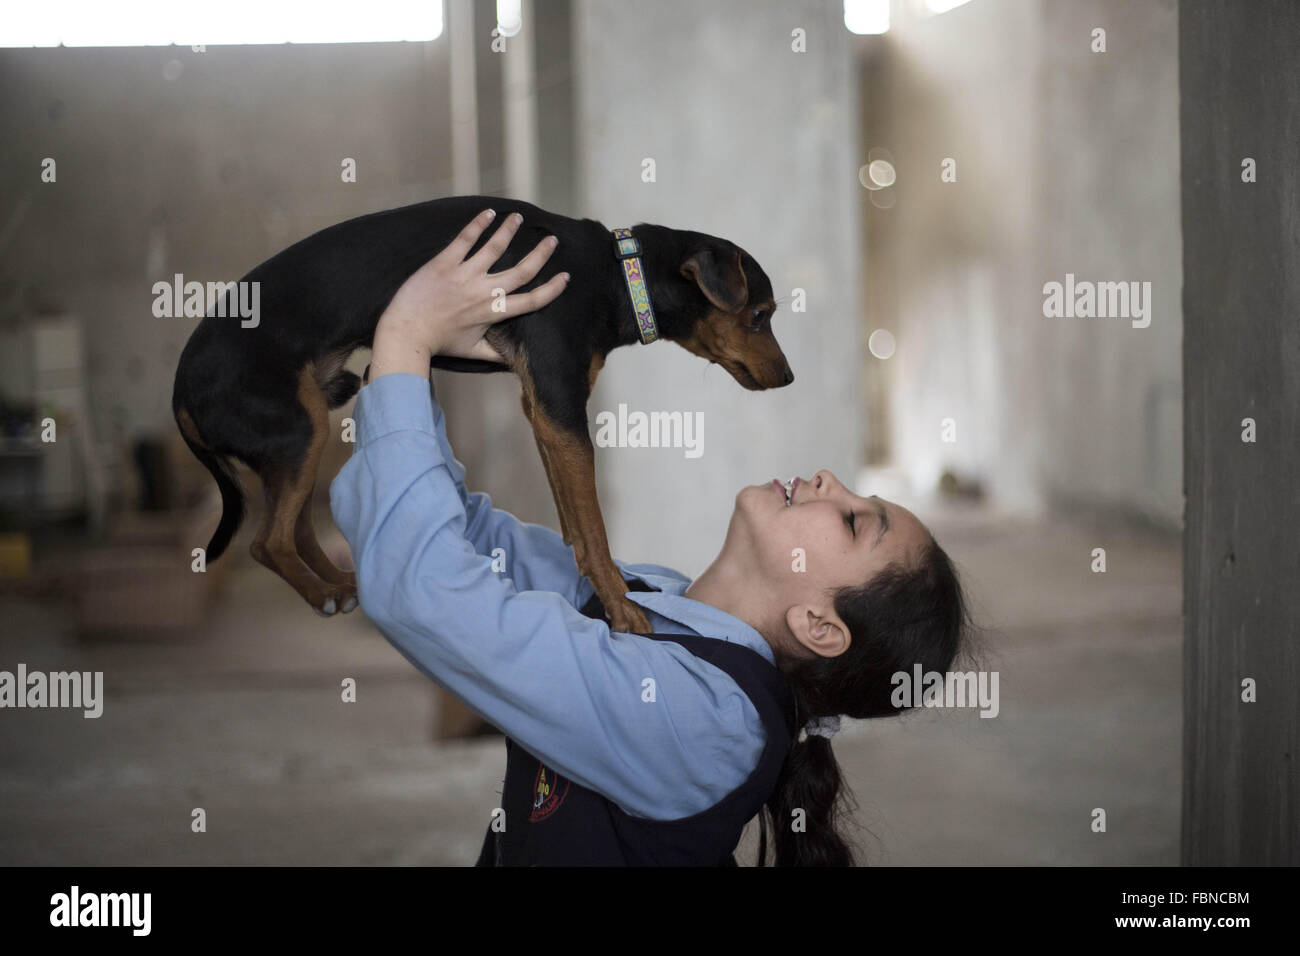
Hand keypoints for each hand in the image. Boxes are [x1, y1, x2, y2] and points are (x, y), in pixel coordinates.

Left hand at [370, 209, 569, 379]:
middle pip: (522, 270)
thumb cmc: (439, 343)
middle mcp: (484, 291)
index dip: (552, 289)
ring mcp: (464, 275)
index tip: (565, 277)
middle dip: (541, 254)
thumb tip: (515, 361)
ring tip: (519, 218)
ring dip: (509, 230)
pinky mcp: (445, 263)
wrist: (406, 332)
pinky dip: (478, 224)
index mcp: (494, 313)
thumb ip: (496, 355)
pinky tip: (489, 212)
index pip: (532, 300)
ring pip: (495, 247)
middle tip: (552, 240)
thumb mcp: (472, 352)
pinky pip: (465, 239)